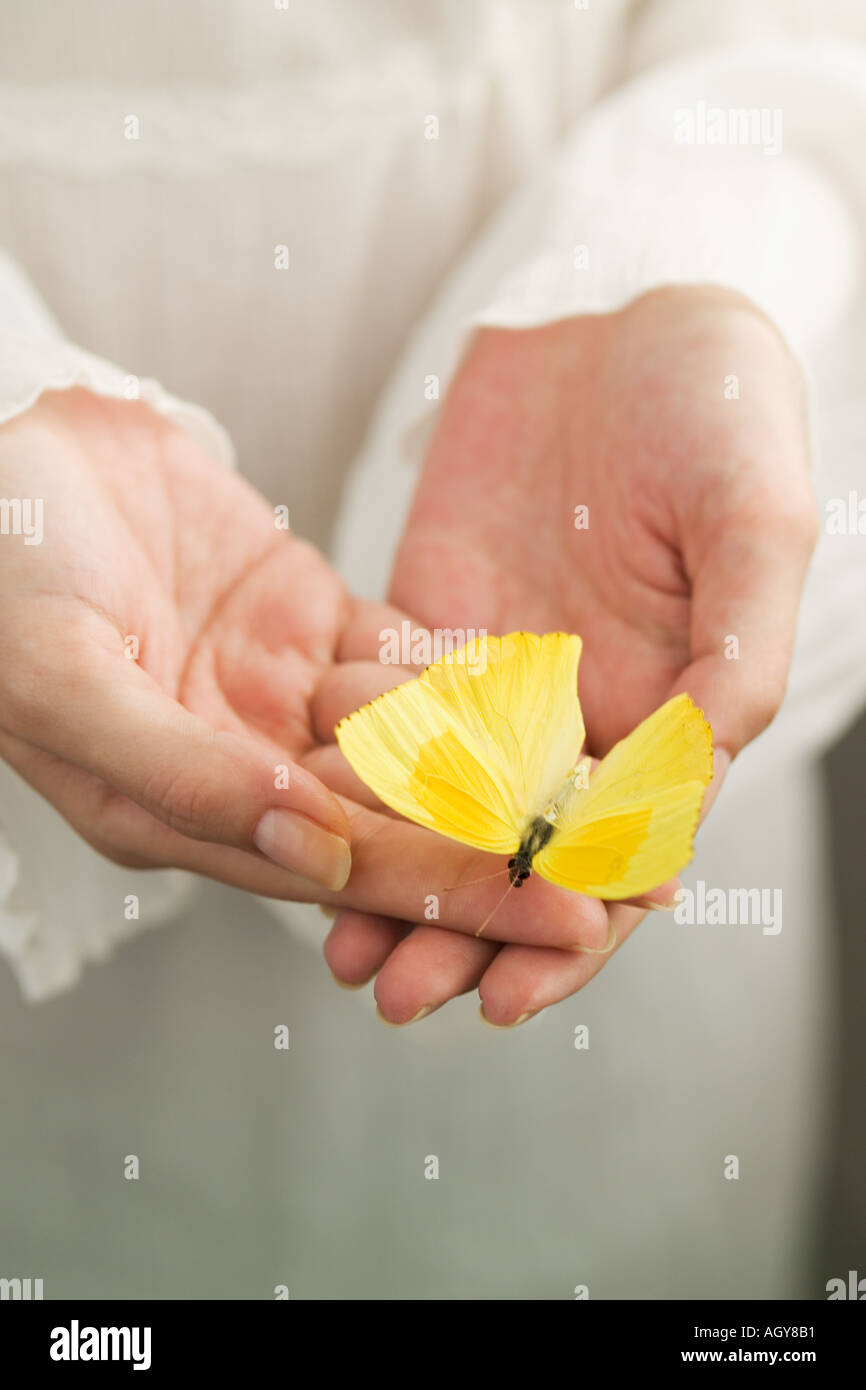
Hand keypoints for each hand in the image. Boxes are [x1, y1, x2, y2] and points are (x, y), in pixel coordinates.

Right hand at [0, 388, 609, 948]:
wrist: (3, 446)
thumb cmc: (1, 578)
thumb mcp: (69, 684)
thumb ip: (189, 776)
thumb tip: (321, 852)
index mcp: (186, 809)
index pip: (346, 872)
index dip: (457, 894)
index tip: (564, 915)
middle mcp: (245, 766)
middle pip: (400, 822)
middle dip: (509, 848)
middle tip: (623, 872)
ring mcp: (277, 691)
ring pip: (412, 741)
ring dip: (507, 764)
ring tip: (615, 793)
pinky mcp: (300, 617)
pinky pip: (400, 655)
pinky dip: (466, 673)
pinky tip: (545, 689)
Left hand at [324, 286, 817, 1022]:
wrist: (623, 317)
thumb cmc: (721, 407)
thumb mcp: (752, 519)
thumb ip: (738, 645)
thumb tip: (701, 766)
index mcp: (672, 713)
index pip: (622, 855)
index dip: (571, 931)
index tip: (512, 996)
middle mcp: (584, 713)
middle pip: (520, 849)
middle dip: (464, 927)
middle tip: (400, 994)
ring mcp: (502, 675)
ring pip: (444, 801)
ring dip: (396, 875)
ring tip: (340, 949)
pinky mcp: (432, 625)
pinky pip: (389, 711)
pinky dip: (356, 772)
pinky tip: (307, 819)